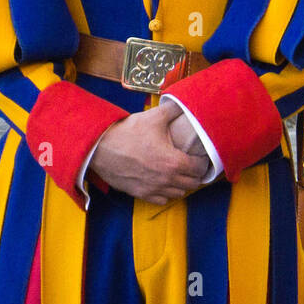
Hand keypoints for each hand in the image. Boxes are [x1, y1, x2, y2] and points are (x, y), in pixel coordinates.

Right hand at [90, 103, 211, 205]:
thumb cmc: (127, 133)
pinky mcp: (141, 194)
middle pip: (192, 184)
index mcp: (173, 162)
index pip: (199, 168)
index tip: (200, 157)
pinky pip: (162, 200)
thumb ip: (173, 110)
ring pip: (178, 194)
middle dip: (195, 174)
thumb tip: (184, 103)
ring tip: (179, 174)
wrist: (101, 149)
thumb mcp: (153, 117)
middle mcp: (167, 180)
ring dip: (182, 185)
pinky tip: (163, 183)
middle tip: (192, 165)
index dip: (203, 162)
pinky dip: (166, 193)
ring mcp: (154, 189)